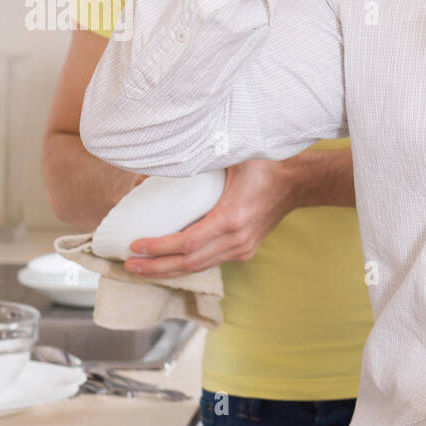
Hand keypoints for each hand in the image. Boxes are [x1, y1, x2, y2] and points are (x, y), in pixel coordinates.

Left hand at [123, 160, 297, 277]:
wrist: (296, 183)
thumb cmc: (264, 166)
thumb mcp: (232, 155)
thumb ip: (201, 156)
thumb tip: (165, 155)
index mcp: (231, 219)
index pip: (187, 243)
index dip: (158, 247)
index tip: (135, 246)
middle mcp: (237, 240)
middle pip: (189, 263)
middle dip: (156, 267)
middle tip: (129, 265)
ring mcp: (242, 248)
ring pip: (199, 267)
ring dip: (169, 270)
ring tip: (142, 267)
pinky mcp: (245, 250)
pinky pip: (210, 262)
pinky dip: (186, 265)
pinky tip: (169, 262)